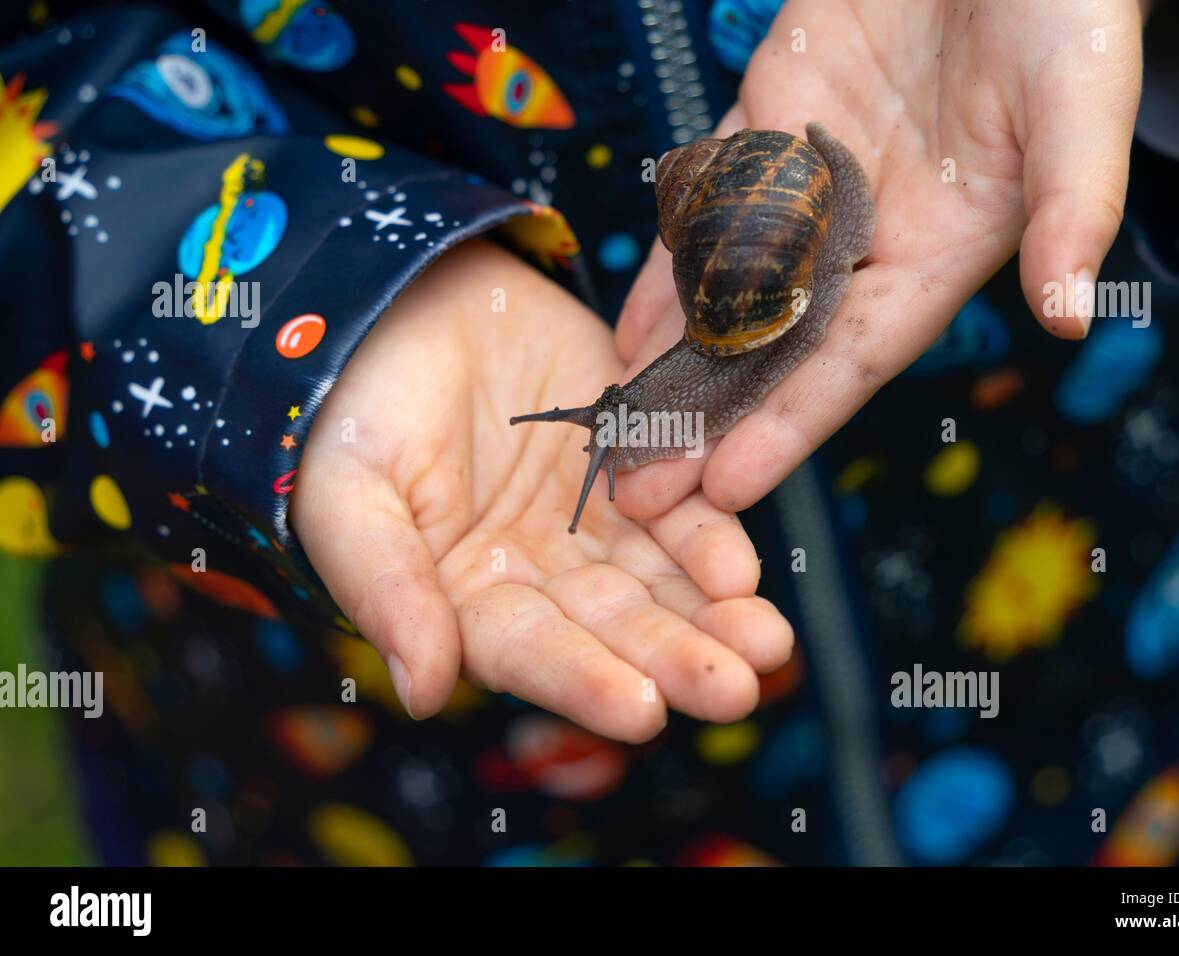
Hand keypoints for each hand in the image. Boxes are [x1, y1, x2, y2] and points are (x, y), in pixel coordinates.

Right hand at [290, 240, 791, 741]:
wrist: (403, 305)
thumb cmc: (354, 409)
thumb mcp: (350, 496)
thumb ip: (386, 589)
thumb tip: (424, 693)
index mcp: (472, 601)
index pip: (535, 655)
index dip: (587, 683)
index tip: (644, 710)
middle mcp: (544, 577)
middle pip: (618, 630)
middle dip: (677, 660)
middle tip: (737, 689)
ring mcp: (595, 521)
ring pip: (664, 580)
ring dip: (716, 615)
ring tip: (769, 643)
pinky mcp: (635, 461)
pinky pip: (682, 505)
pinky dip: (712, 536)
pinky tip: (743, 567)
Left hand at [614, 0, 1145, 518]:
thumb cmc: (1066, 4)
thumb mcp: (1080, 103)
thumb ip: (1075, 207)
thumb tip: (1069, 318)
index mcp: (940, 250)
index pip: (850, 359)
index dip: (788, 425)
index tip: (725, 488)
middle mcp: (869, 232)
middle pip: (775, 346)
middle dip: (709, 419)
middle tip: (642, 493)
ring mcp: (813, 179)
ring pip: (730, 286)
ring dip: (675, 357)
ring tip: (620, 425)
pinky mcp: (773, 117)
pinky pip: (708, 200)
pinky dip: (669, 262)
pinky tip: (629, 323)